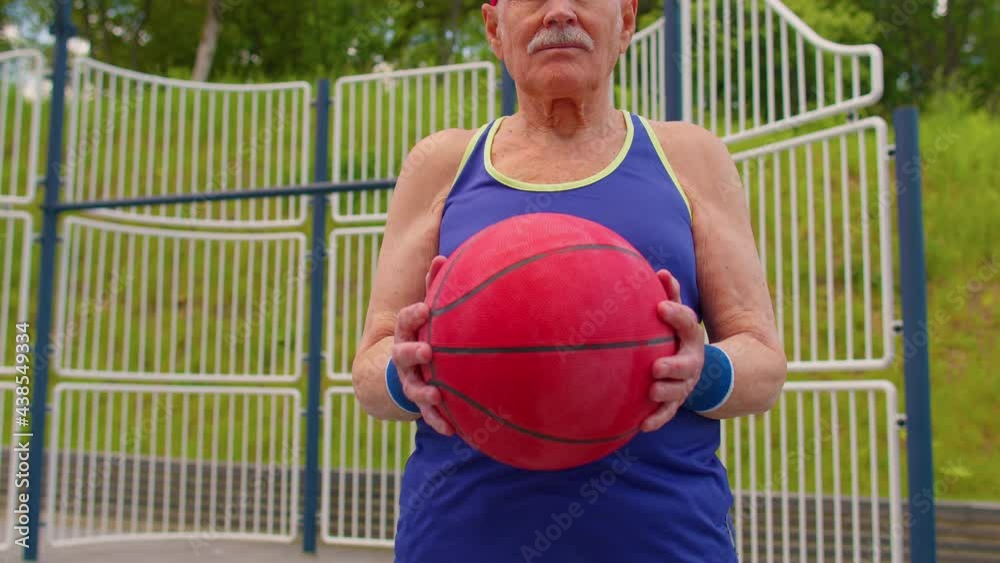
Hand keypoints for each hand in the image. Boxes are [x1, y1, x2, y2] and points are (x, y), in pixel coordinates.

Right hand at [391, 255, 454, 435]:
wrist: (401, 372)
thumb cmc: (423, 334)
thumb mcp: (426, 313)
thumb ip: (433, 286)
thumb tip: (442, 258)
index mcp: (406, 334)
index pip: (404, 321)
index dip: (412, 315)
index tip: (424, 309)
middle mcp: (403, 359)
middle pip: (402, 354)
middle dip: (412, 353)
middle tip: (427, 351)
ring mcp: (410, 382)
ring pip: (413, 388)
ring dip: (424, 393)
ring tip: (437, 396)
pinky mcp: (421, 403)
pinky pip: (429, 415)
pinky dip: (439, 422)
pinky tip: (453, 430)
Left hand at [641, 269, 704, 431]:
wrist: (697, 370)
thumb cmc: (675, 336)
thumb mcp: (677, 317)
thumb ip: (671, 296)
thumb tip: (661, 272)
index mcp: (690, 338)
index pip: (688, 324)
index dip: (676, 315)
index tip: (660, 306)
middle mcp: (691, 362)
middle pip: (686, 365)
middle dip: (673, 366)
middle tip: (657, 366)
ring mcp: (684, 384)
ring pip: (678, 391)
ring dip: (665, 392)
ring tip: (652, 390)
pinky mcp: (674, 402)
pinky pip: (667, 413)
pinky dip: (656, 420)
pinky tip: (642, 426)